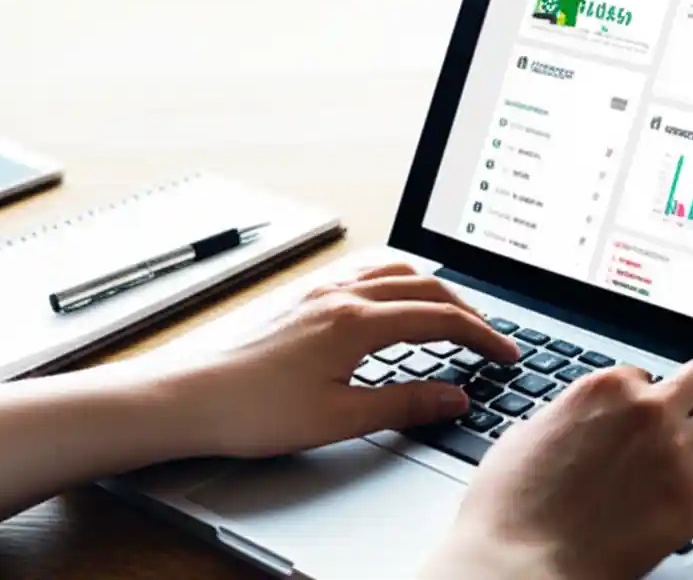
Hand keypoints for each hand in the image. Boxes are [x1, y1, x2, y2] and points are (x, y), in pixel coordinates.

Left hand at [165, 263, 518, 458]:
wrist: (185, 398)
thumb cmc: (252, 411)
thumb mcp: (339, 418)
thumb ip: (405, 404)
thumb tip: (454, 397)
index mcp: (357, 323)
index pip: (441, 320)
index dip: (483, 337)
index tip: (507, 355)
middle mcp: (342, 296)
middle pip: (427, 289)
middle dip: (469, 312)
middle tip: (492, 339)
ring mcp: (320, 292)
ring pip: (396, 273)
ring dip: (434, 291)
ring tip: (455, 316)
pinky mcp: (303, 299)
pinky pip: (365, 273)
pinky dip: (398, 282)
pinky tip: (395, 301)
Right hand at [423, 359, 692, 579]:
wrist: (520, 565)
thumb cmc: (509, 509)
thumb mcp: (524, 436)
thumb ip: (565, 417)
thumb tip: (578, 420)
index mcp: (603, 389)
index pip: (644, 375)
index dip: (641, 401)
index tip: (638, 422)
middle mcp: (647, 410)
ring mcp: (677, 452)